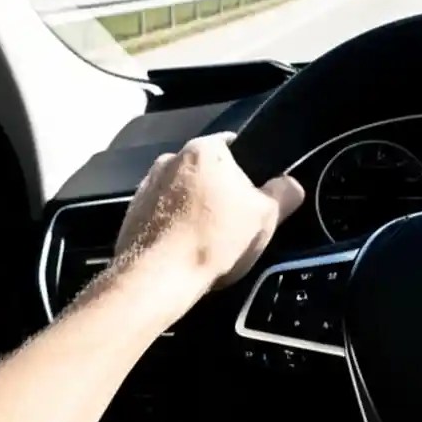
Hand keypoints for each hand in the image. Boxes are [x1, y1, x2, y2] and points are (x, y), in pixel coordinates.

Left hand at [114, 132, 304, 289]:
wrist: (158, 278)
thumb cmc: (214, 240)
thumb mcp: (267, 216)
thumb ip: (285, 192)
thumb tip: (291, 185)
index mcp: (204, 149)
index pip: (234, 144)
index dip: (249, 169)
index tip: (254, 194)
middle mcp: (170, 158)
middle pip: (207, 170)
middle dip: (220, 191)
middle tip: (235, 221)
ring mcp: (145, 185)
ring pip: (183, 192)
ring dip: (194, 209)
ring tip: (208, 240)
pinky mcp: (131, 212)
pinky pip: (162, 213)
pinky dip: (174, 226)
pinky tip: (186, 249)